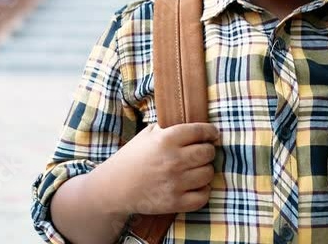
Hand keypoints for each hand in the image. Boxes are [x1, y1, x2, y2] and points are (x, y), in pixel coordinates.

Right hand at [94, 122, 219, 216]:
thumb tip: (193, 124)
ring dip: (205, 170)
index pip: (201, 131)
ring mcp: (175, 183)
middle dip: (208, 151)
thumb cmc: (132, 158)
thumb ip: (169, 128)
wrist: (115, 187)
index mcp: (166, 139)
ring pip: (208, 173)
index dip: (211, 132)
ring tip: (197, 169)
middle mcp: (174, 160)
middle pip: (208, 153)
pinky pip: (203, 196)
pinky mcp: (175, 202)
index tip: (212, 134)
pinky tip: (196, 186)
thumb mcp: (147, 135)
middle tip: (202, 152)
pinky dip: (203, 191)